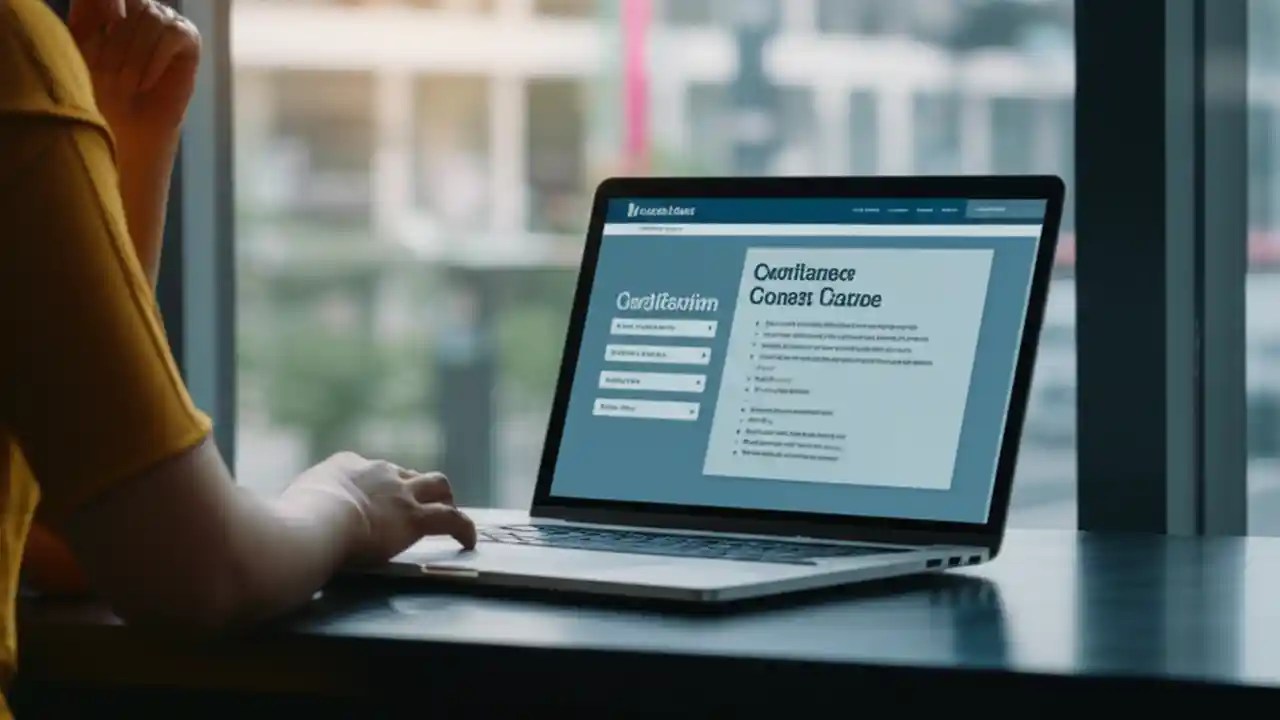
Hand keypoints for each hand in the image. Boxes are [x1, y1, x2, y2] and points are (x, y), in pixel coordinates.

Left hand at [68, 0, 200, 146]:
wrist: (125, 128)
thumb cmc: (98, 91)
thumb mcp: (81, 52)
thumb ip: (89, 19)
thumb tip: (111, 6)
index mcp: (107, 4)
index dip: (108, 0)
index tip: (107, 20)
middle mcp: (137, 6)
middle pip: (132, 4)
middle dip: (117, 43)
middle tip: (110, 77)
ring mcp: (165, 20)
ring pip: (152, 18)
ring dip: (136, 55)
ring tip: (129, 84)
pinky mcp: (188, 38)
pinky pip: (173, 35)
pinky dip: (156, 61)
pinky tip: (146, 83)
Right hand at [281, 452, 476, 566]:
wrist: (313, 523)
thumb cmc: (288, 521)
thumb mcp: (283, 506)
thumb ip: (286, 510)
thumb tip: (265, 523)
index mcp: (344, 466)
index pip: (372, 471)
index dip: (379, 487)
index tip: (376, 502)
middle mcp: (378, 472)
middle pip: (407, 474)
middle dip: (414, 488)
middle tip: (417, 507)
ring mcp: (400, 493)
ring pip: (438, 485)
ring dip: (445, 499)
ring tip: (449, 515)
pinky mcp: (416, 517)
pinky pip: (452, 518)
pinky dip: (464, 528)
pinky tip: (469, 541)